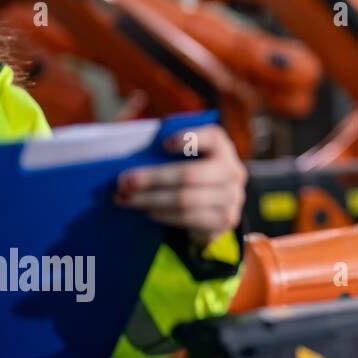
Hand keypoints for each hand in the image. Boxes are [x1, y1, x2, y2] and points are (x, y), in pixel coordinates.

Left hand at [115, 124, 246, 247]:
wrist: (216, 208)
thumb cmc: (192, 174)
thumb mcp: (187, 159)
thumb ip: (168, 154)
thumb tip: (130, 159)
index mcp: (222, 148)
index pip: (211, 138)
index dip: (189, 139)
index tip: (163, 144)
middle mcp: (233, 171)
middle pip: (190, 175)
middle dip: (152, 179)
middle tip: (124, 182)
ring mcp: (232, 197)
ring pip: (185, 200)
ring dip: (150, 200)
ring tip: (126, 199)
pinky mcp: (225, 219)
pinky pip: (188, 218)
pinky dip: (163, 215)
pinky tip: (147, 211)